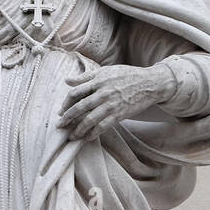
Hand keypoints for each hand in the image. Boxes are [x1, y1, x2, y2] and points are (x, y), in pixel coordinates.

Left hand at [57, 62, 176, 140]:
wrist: (150, 83)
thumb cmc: (127, 75)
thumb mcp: (106, 71)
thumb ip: (86, 76)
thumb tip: (67, 80)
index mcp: (97, 81)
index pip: (75, 93)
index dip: (65, 103)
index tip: (60, 111)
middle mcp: (102, 93)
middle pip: (79, 107)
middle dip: (67, 118)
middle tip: (60, 126)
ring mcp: (111, 104)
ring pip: (90, 119)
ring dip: (79, 129)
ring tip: (72, 136)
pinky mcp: (119, 114)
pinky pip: (103, 126)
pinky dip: (94, 133)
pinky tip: (88, 137)